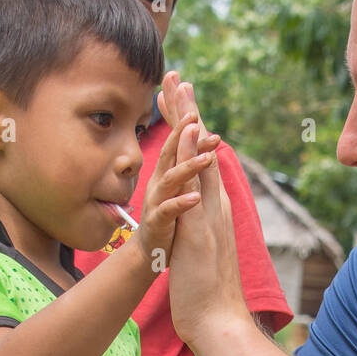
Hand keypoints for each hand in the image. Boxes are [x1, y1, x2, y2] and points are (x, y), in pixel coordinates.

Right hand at [144, 104, 219, 219]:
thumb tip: (193, 134)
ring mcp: (157, 201)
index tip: (196, 107)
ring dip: (188, 167)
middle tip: (194, 117)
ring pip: (171, 180)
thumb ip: (182, 161)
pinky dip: (182, 203)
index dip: (184, 125)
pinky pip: (169, 211)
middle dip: (181, 134)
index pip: (176, 143)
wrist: (150, 248)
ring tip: (207, 158)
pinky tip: (195, 197)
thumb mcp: (175, 185)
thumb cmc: (166, 214)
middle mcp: (159, 182)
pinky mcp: (157, 222)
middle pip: (170, 153)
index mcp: (167, 172)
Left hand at [165, 84, 250, 355]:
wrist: (221, 324)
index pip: (199, 163)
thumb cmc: (207, 297)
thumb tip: (190, 229)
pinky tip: (189, 134)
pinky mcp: (204, 229)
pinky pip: (199, 186)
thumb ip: (196, 237)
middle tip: (179, 77)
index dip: (189, 133)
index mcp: (211, 212)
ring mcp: (212, 216)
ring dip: (192, 123)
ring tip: (182, 89)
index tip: (178, 104)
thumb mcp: (198, 257)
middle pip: (203, 150)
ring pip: (203, 159)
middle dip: (190, 113)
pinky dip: (196, 158)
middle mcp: (216, 207)